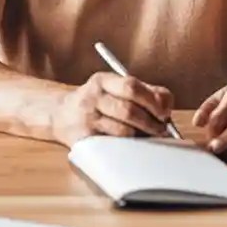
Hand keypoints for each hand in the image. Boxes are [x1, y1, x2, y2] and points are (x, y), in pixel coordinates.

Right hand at [50, 72, 173, 145]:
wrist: (60, 115)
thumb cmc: (98, 102)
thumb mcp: (115, 89)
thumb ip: (144, 91)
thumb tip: (166, 105)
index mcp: (103, 80)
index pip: (131, 86)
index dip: (153, 101)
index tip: (165, 113)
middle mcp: (92, 97)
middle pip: (128, 110)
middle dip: (151, 122)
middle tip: (162, 130)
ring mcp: (86, 118)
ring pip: (123, 131)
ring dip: (142, 136)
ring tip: (149, 138)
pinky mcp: (84, 138)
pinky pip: (114, 145)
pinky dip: (129, 146)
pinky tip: (134, 145)